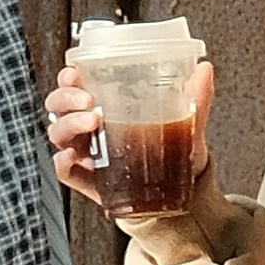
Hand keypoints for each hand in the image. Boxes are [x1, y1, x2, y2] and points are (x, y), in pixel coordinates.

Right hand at [42, 55, 218, 222]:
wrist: (178, 195)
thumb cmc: (172, 152)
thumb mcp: (186, 123)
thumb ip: (195, 97)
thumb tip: (205, 69)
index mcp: (104, 106)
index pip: (74, 85)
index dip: (68, 77)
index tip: (76, 73)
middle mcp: (88, 128)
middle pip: (58, 106)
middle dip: (66, 98)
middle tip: (88, 100)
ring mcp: (86, 154)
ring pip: (59, 134)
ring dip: (69, 124)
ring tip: (92, 122)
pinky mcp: (88, 180)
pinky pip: (64, 172)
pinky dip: (62, 163)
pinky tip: (72, 157)